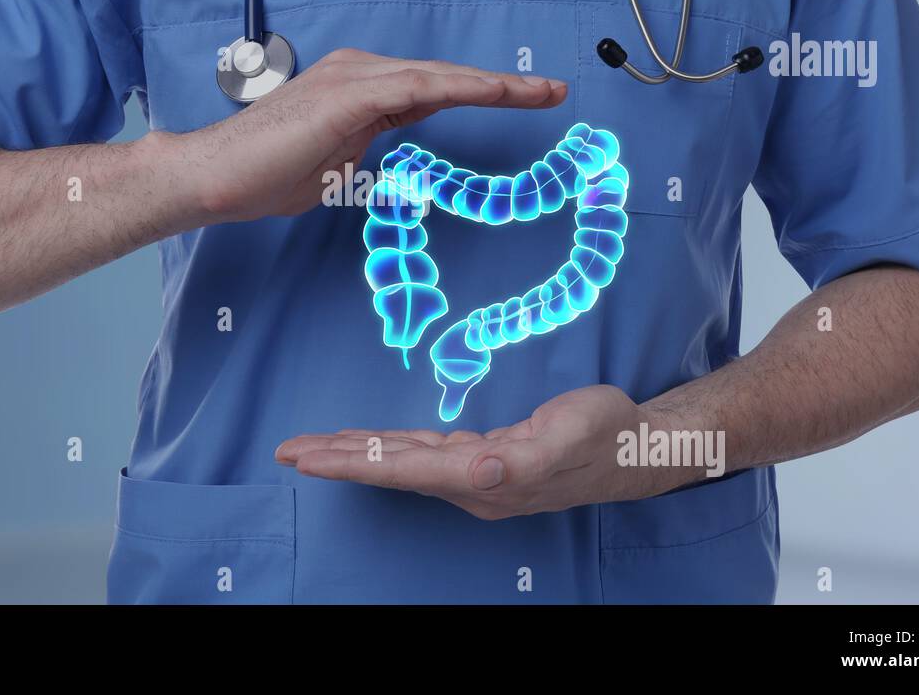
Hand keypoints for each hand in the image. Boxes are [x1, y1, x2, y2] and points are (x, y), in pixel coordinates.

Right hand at [176, 49, 566, 221]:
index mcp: (359, 87)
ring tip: (542, 91)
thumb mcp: (338, 165)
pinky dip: (463, 87)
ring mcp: (354, 77)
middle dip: (503, 84)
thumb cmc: (268, 176)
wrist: (217, 178)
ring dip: (495, 84)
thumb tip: (392, 158)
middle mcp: (359, 70)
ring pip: (439, 76)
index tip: (527, 98)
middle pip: (444, 75)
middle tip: (554, 89)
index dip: (482, 91)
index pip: (433, 87)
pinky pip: (419, 86)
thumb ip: (370, 150)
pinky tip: (498, 91)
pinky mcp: (350, 93)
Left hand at [276, 386, 691, 519]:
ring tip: (312, 446)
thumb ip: (523, 459)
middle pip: (390, 468)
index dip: (353, 462)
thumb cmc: (604, 434)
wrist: (634, 448)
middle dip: (336, 459)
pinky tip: (370, 442)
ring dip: (355, 453)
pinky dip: (388, 446)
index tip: (307, 458)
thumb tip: (481, 471)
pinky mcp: (485, 457)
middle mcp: (471, 482)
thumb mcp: (568, 437)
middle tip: (284, 451)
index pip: (402, 469)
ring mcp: (477, 473)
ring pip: (402, 461)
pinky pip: (422, 453)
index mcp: (484, 477)